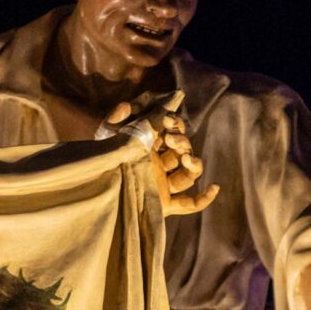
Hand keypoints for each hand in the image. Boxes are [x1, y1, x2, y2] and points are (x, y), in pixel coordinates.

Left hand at [108, 97, 217, 216]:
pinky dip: (204, 199)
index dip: (175, 125)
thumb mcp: (106, 136)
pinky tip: (214, 187)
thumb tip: (128, 104)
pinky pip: (189, 204)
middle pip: (183, 152)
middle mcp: (159, 166)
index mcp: (149, 148)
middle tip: (170, 139)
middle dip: (182, 143)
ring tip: (185, 159)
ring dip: (193, 164)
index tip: (168, 120)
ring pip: (189, 176)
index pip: (172, 133)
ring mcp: (162, 186)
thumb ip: (118, 118)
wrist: (96, 190)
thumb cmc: (98, 161)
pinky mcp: (163, 205)